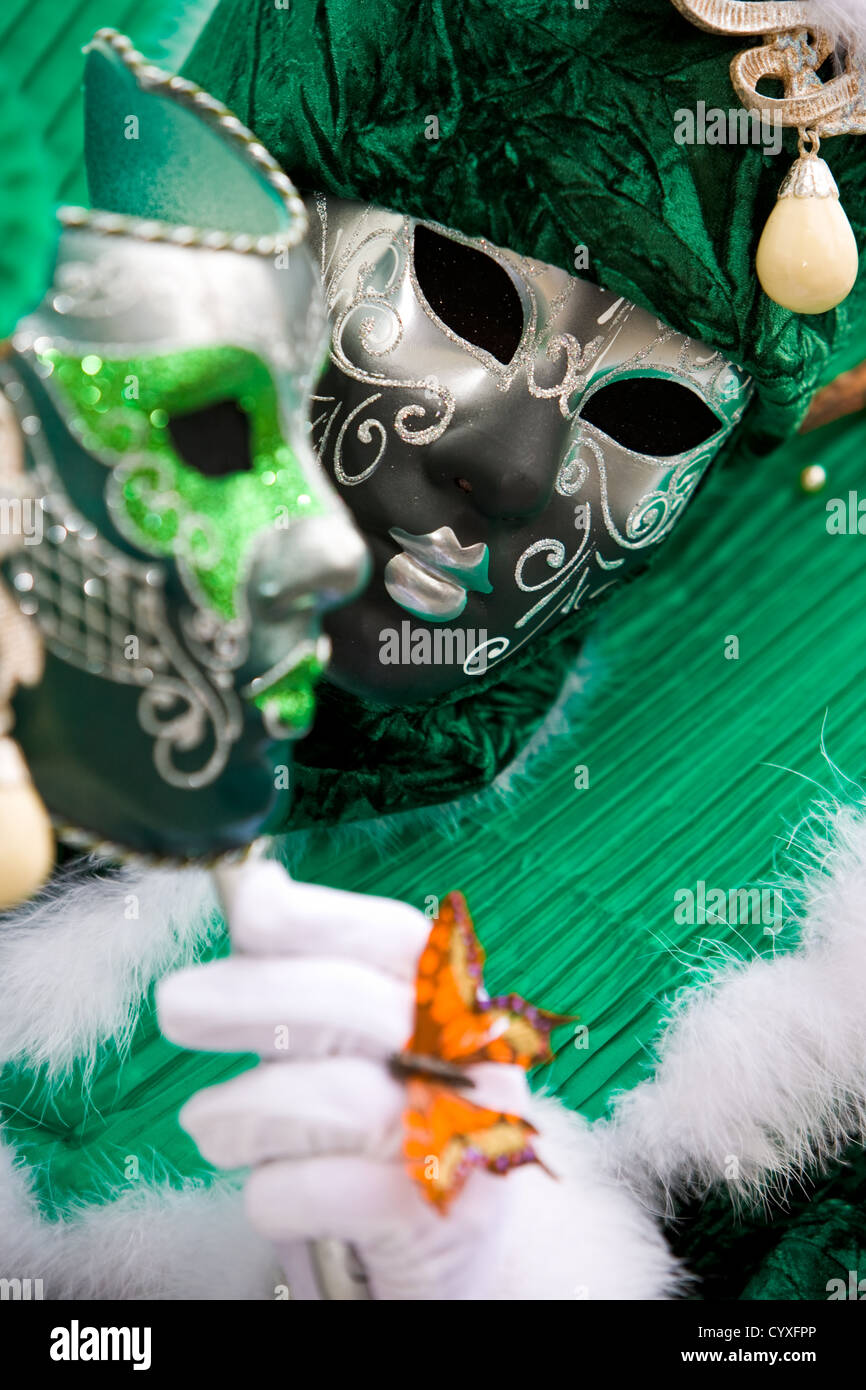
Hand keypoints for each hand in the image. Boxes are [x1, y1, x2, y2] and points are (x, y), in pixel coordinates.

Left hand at [156, 860, 540, 1299]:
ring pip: (336, 1101)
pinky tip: (269, 1193)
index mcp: (449, 1000)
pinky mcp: (441, 1218)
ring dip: (245, 1110)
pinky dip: (274, 1192)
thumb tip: (261, 891)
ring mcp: (463, 1137)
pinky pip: (325, 1191)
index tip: (250, 904)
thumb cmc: (394, 1125)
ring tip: (207, 1123)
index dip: (319, 914)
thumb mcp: (361, 1046)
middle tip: (177, 1004)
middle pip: (353, 1005)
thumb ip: (316, 979)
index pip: (392, 936)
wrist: (464, 1241)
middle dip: (250, 996)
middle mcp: (469, 1058)